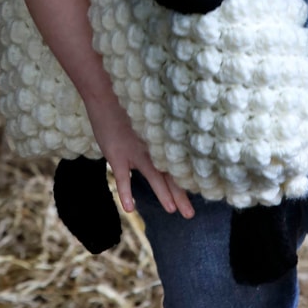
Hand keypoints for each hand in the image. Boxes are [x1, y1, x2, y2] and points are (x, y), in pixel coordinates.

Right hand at [85, 92, 194, 218]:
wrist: (106, 92)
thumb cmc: (129, 101)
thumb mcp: (151, 113)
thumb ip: (161, 128)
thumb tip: (173, 135)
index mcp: (163, 139)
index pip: (179, 164)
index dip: (189, 180)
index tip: (201, 193)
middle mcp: (153, 148)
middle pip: (171, 175)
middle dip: (181, 196)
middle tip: (190, 215)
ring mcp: (135, 153)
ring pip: (154, 177)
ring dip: (164, 195)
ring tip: (172, 211)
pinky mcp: (117, 155)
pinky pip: (123, 178)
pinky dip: (126, 193)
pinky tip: (131, 209)